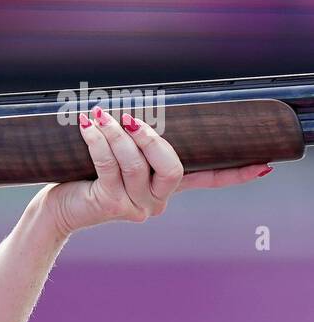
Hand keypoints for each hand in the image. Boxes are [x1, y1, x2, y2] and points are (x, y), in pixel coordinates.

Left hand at [36, 105, 272, 237]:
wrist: (57, 210)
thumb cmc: (86, 178)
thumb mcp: (117, 160)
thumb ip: (136, 145)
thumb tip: (140, 111)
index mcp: (164, 189)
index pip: (207, 180)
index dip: (235, 174)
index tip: (264, 165)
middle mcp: (156, 202)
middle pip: (172, 168)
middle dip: (151, 138)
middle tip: (131, 117)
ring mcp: (134, 206)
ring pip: (135, 165)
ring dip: (116, 134)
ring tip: (99, 114)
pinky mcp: (110, 204)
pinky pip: (108, 165)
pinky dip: (98, 141)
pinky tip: (87, 126)